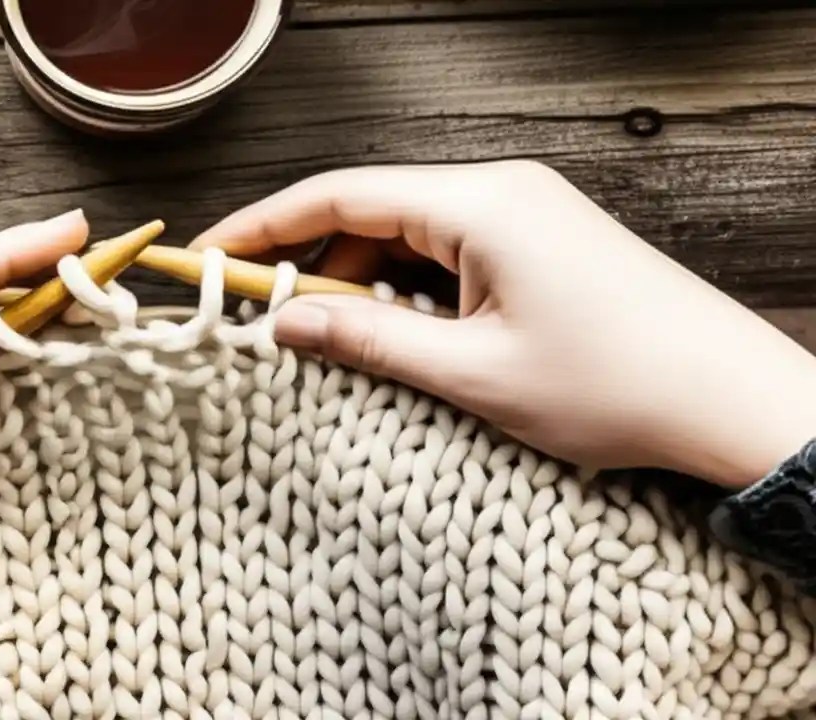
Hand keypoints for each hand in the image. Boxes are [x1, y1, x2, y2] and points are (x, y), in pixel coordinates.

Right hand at [193, 161, 815, 488]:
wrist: (730, 400)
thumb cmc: (617, 384)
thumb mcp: (472, 372)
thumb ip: (368, 339)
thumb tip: (285, 321)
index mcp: (479, 204)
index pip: (339, 194)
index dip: (263, 226)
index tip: (208, 258)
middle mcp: (499, 192)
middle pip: (367, 213)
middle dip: (309, 266)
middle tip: (260, 322)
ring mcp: (521, 216)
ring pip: (405, 239)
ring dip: (360, 289)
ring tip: (331, 347)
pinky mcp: (536, 245)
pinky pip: (445, 256)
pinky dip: (406, 295)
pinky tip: (395, 342)